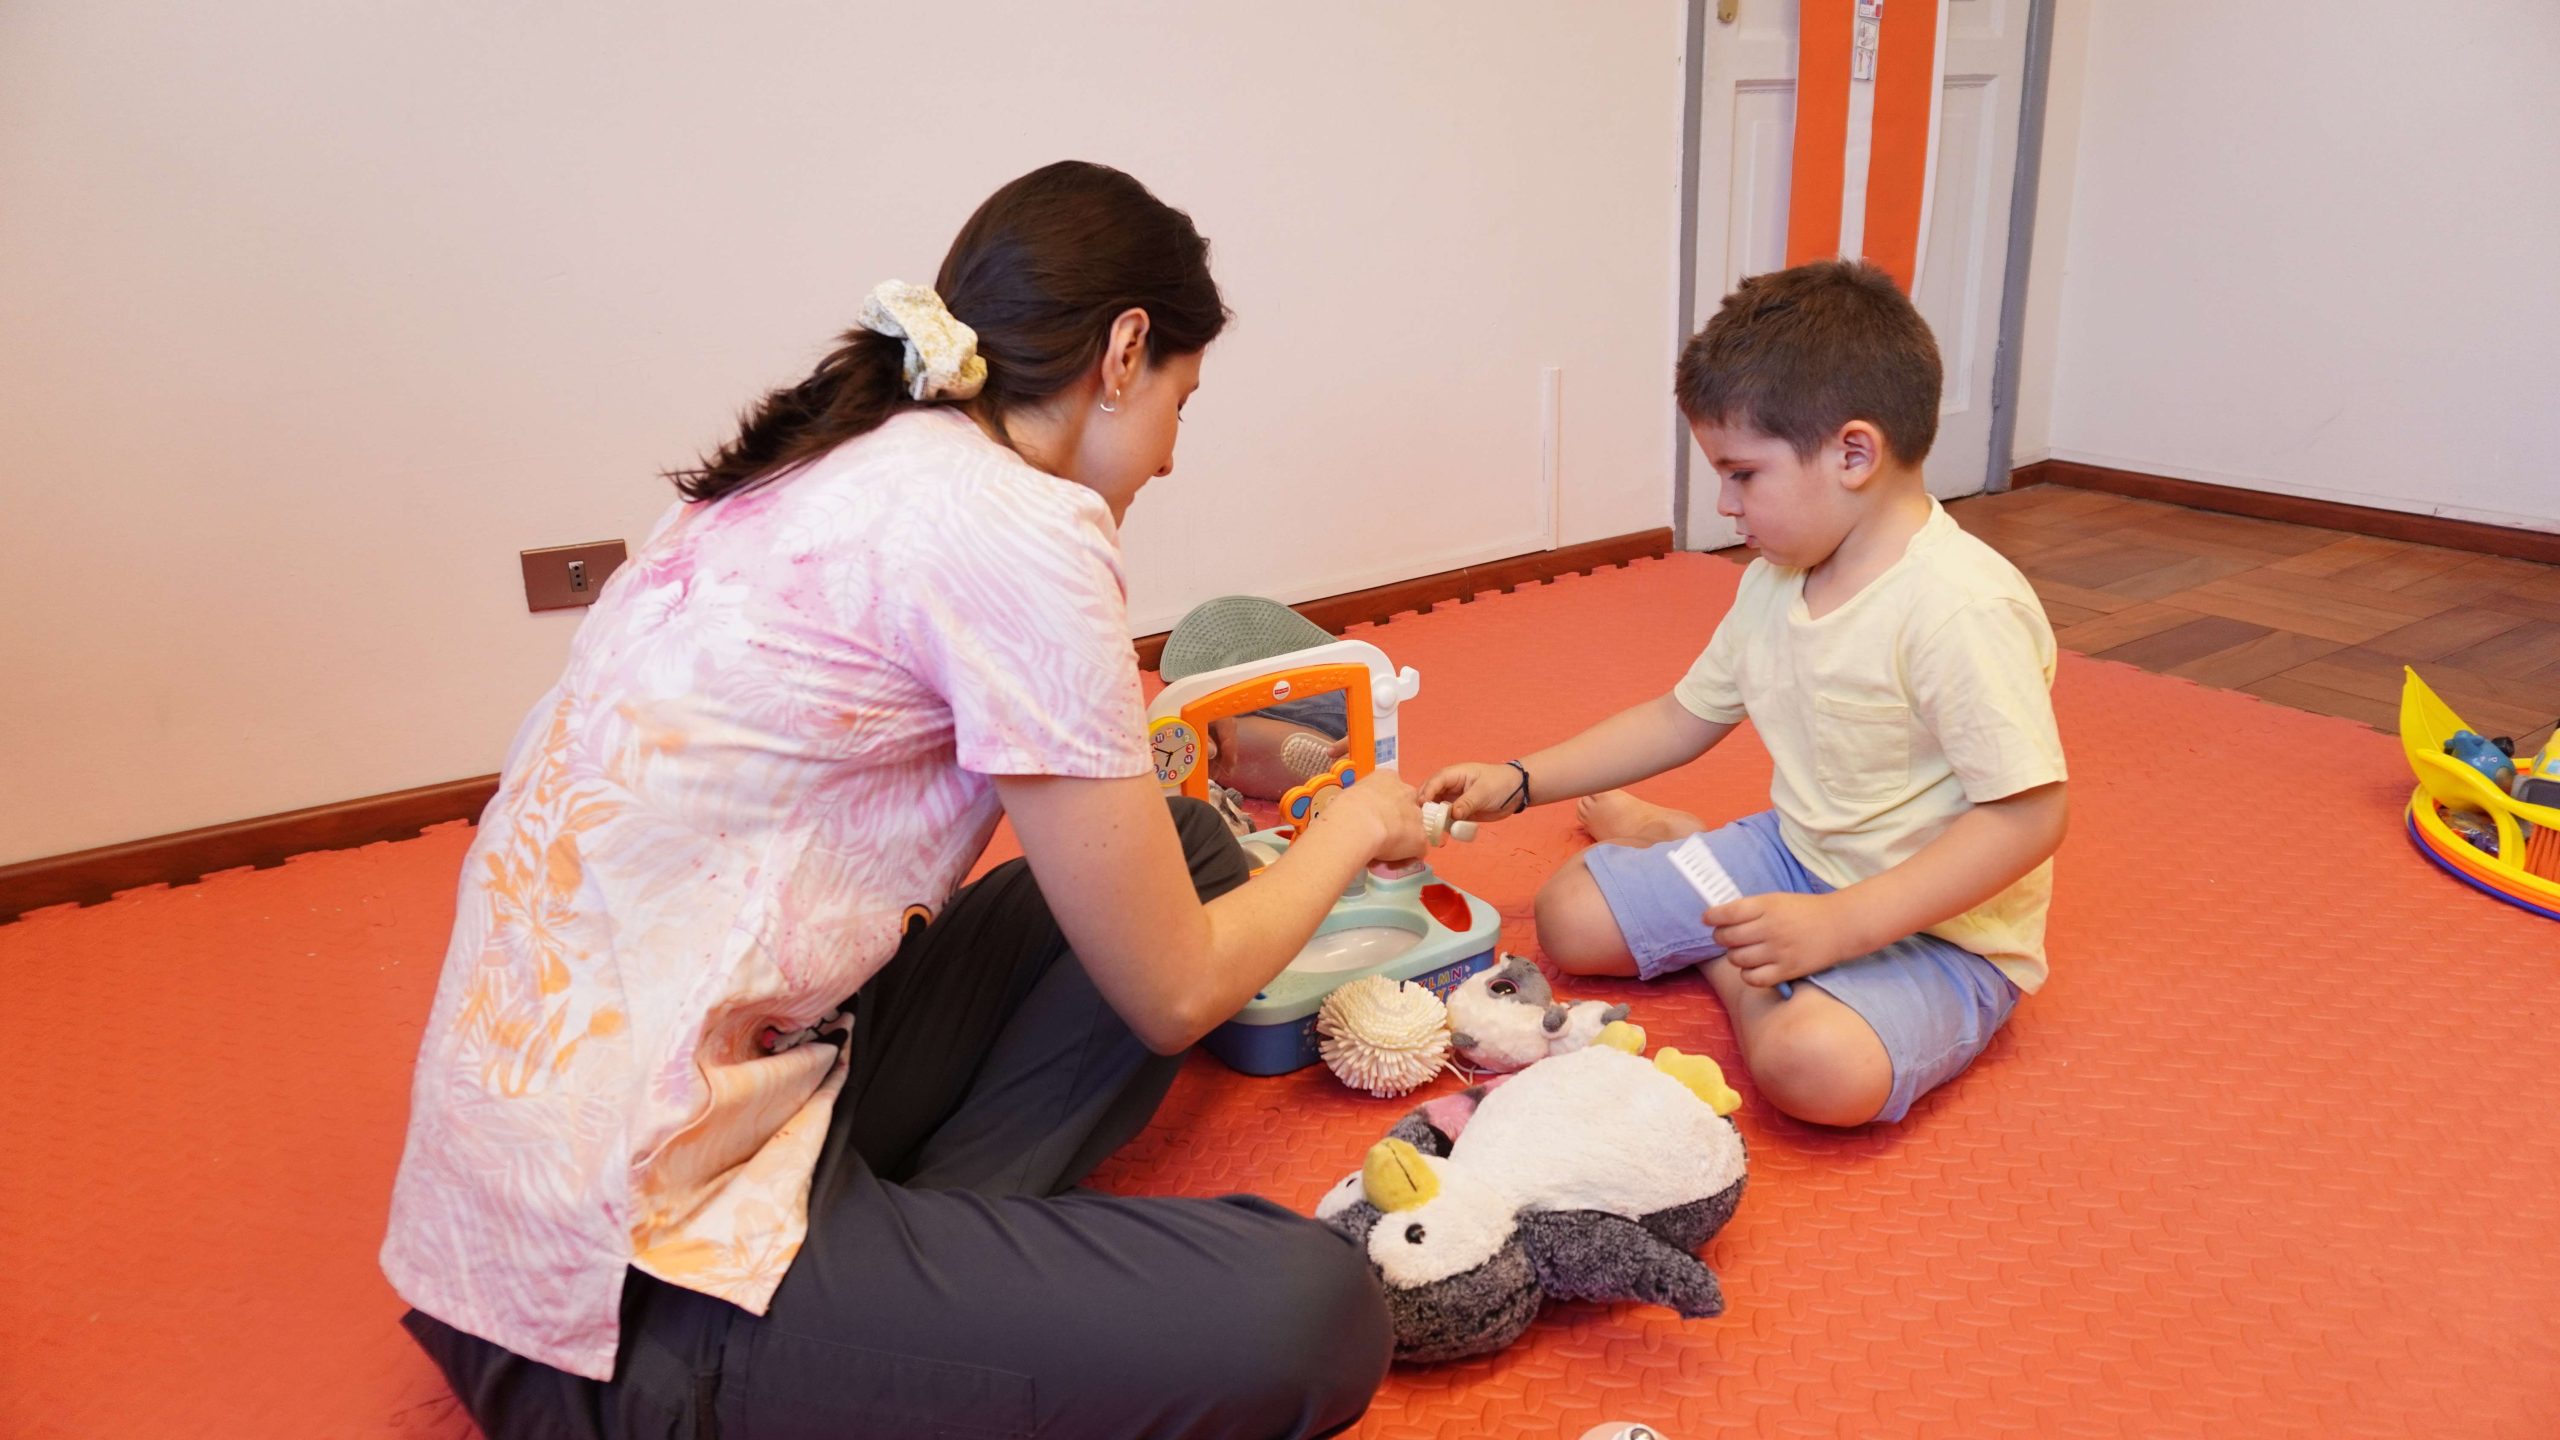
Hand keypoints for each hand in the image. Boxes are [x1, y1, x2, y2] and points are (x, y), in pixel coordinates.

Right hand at [1326, 766, 1427, 862]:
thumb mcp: (1349, 795)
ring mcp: (1417, 816)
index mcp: (1387, 778)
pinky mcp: (1420, 838)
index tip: (1372, 819)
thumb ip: (1358, 802)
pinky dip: (1404, 859)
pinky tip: (1388, 864)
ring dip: (1401, 842)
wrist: (1356, 823)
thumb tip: (1349, 813)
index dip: (1383, 808)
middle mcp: (1407, 793)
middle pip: (1407, 809)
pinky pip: (1416, 852)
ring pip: (1413, 831)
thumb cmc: (1345, 807)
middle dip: (1396, 823)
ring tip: (1380, 855)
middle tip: (1378, 836)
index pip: (1392, 791)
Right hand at [1421, 761, 1520, 821]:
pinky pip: (1446, 819)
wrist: (1516, 792)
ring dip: (1431, 819)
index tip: (1422, 806)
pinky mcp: (1459, 813)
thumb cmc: (1499, 783)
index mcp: (1453, 775)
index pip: (1435, 782)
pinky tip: (1438, 836)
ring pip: (1435, 809)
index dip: (1427, 793)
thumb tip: (1452, 815)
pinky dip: (1441, 827)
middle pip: (1430, 795)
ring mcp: (1453, 800)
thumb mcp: (1483, 792)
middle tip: (1421, 821)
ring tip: (1428, 831)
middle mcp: (1449, 787)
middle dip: (1424, 807)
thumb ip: (1466, 803)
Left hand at [1707, 891, 1863, 988]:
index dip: (1712, 917)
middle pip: (1727, 938)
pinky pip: (1753, 979)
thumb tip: (1719, 917)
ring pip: (1737, 959)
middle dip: (1721, 937)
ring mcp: (1778, 951)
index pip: (1728, 912)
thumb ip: (1751, 908)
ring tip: (1743, 952)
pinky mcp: (1786, 970)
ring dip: (1735, 956)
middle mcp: (1770, 928)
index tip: (1707, 919)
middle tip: (1726, 937)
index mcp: (1767, 905)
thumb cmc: (1805, 911)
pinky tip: (1753, 968)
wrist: (1840, 926)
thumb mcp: (1777, 900)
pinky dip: (1748, 975)